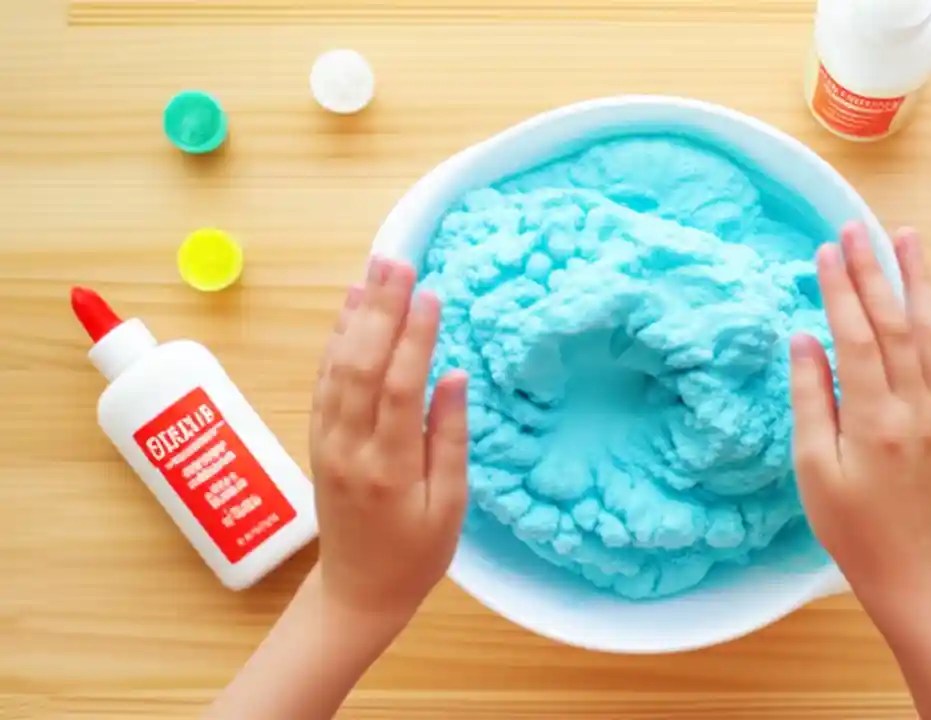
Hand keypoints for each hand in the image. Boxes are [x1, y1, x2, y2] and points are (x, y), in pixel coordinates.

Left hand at [310, 255, 469, 629]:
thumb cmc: (416, 554)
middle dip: (381, 310)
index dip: (414, 338)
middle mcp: (350, 448)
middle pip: (362, 366)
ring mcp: (328, 441)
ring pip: (337, 368)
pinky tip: (350, 310)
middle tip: (398, 262)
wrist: (358, 591)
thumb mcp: (450, 507)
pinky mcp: (318, 438)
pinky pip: (325, 381)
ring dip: (356, 316)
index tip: (431, 295)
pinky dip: (336, 341)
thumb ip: (450, 440)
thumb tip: (454, 376)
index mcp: (389, 468)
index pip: (399, 389)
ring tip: (374, 272)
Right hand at [789, 223, 930, 609]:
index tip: (824, 251)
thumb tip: (805, 337)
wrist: (903, 565)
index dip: (840, 292)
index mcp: (875, 420)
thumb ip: (811, 399)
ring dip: (919, 280)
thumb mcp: (813, 467)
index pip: (857, 339)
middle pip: (895, 325)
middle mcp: (915, 407)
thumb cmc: (847, 523)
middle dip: (873, 271)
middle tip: (854, 227)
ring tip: (906, 235)